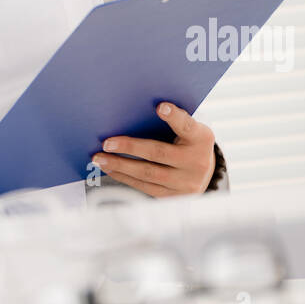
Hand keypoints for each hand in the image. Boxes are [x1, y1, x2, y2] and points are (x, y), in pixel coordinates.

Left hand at [90, 101, 215, 197]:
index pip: (187, 125)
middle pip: (159, 153)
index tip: (160, 107)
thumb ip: (171, 120)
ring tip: (101, 159)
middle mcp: (197, 162)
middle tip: (107, 143)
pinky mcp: (174, 196)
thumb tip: (133, 112)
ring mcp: (186, 182)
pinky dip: (126, 178)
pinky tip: (112, 170)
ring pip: (149, 174)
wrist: (204, 171)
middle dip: (130, 148)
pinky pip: (146, 187)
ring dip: (121, 166)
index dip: (174, 116)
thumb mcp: (188, 128)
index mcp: (201, 138)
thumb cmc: (188, 142)